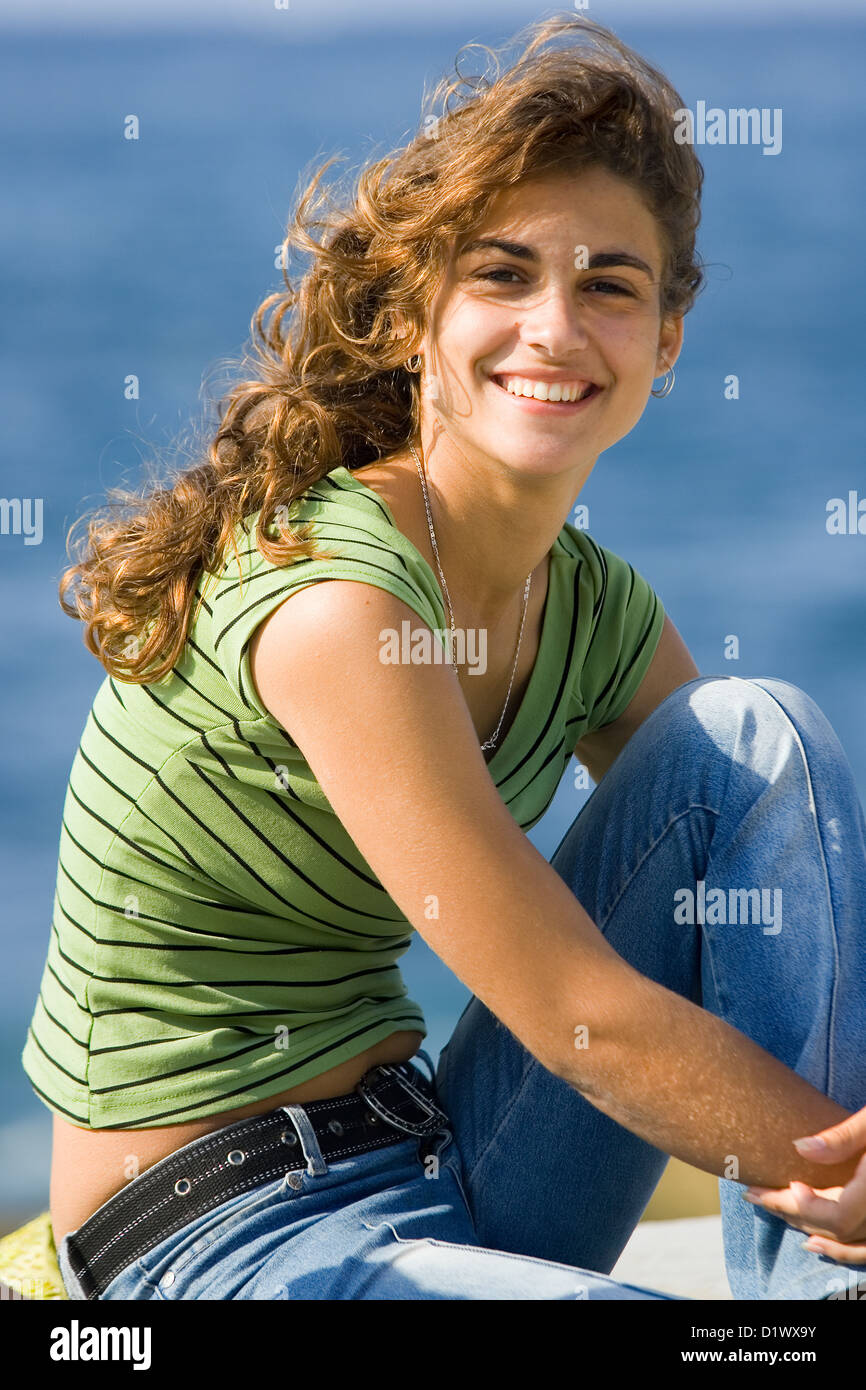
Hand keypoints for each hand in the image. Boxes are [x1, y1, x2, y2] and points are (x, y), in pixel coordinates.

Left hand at [743, 1106, 865, 1265]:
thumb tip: (799, 1149)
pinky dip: (847, 1251)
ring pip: (854, 1241)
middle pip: (838, 1228)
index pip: (839, 1214)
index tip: (785, 1185)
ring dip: (816, 1232)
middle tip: (755, 1194)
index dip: (807, 1207)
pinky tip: (820, 1244)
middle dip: (794, 1213)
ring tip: (780, 1218)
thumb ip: (841, 1137)